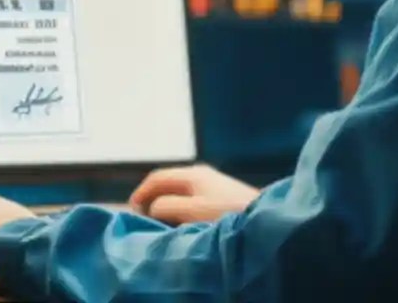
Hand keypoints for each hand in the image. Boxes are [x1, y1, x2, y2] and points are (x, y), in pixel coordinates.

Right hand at [130, 164, 259, 224]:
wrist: (265, 220)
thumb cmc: (227, 214)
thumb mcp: (191, 211)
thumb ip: (166, 206)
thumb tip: (154, 207)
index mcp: (192, 174)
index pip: (156, 178)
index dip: (140, 193)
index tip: (132, 212)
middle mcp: (201, 174)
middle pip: (168, 183)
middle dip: (153, 199)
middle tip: (145, 219)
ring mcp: (214, 184)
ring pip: (181, 192)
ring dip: (168, 206)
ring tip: (163, 223)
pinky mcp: (223, 196)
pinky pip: (193, 199)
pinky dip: (182, 209)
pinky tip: (185, 223)